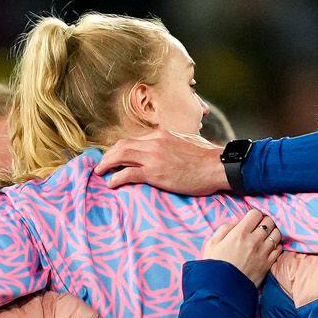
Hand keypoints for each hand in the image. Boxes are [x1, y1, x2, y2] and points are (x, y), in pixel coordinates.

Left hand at [100, 130, 228, 196]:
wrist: (217, 166)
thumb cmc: (206, 156)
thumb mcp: (185, 142)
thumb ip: (171, 143)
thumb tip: (167, 149)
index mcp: (161, 134)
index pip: (134, 139)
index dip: (120, 148)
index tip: (115, 156)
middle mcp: (154, 142)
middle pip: (122, 145)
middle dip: (109, 155)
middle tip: (102, 164)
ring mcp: (153, 157)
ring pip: (121, 156)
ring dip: (107, 164)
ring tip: (100, 172)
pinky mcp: (155, 173)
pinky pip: (128, 174)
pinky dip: (116, 178)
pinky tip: (111, 184)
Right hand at [197, 210, 282, 280]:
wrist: (221, 290)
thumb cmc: (214, 266)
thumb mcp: (212, 243)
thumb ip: (226, 228)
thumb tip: (239, 222)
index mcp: (239, 233)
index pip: (256, 213)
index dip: (253, 214)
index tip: (250, 220)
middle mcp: (254, 241)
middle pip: (269, 222)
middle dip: (264, 221)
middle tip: (258, 227)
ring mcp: (263, 253)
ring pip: (277, 234)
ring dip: (272, 233)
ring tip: (265, 237)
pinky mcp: (268, 264)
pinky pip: (279, 249)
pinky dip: (275, 246)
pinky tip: (267, 248)